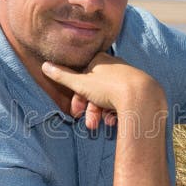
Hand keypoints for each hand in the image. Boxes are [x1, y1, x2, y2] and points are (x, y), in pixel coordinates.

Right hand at [42, 53, 164, 128]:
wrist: (141, 97)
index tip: (76, 113)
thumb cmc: (109, 87)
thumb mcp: (81, 83)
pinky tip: (115, 122)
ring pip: (110, 97)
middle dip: (91, 110)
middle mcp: (115, 66)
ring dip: (103, 114)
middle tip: (90, 125)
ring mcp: (128, 78)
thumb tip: (44, 65)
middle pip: (97, 90)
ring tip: (104, 125)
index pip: (84, 78)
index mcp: (101, 60)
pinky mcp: (139, 90)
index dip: (78, 97)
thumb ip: (62, 76)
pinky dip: (117, 112)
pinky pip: (124, 101)